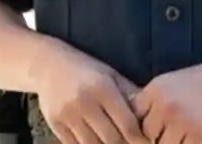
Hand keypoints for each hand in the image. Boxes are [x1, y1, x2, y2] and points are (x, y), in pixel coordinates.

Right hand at [32, 39, 148, 143]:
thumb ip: (131, 95)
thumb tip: (154, 116)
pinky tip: (98, 143)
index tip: (148, 143)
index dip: (140, 140)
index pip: (127, 124)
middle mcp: (84, 102)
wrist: (47, 64)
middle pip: (111, 140)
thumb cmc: (87, 70)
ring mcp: (68, 115)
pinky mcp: (55, 124)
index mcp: (103, 88)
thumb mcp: (111, 75)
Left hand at [133, 61, 201, 143]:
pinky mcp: (198, 133)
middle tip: (168, 133)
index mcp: (155, 89)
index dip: (138, 126)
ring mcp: (181, 120)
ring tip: (181, 135)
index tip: (147, 129)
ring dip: (171, 143)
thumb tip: (133, 121)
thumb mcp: (171, 82)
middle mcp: (165, 105)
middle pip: (146, 135)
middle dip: (155, 137)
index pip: (133, 117)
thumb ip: (152, 100)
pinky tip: (194, 138)